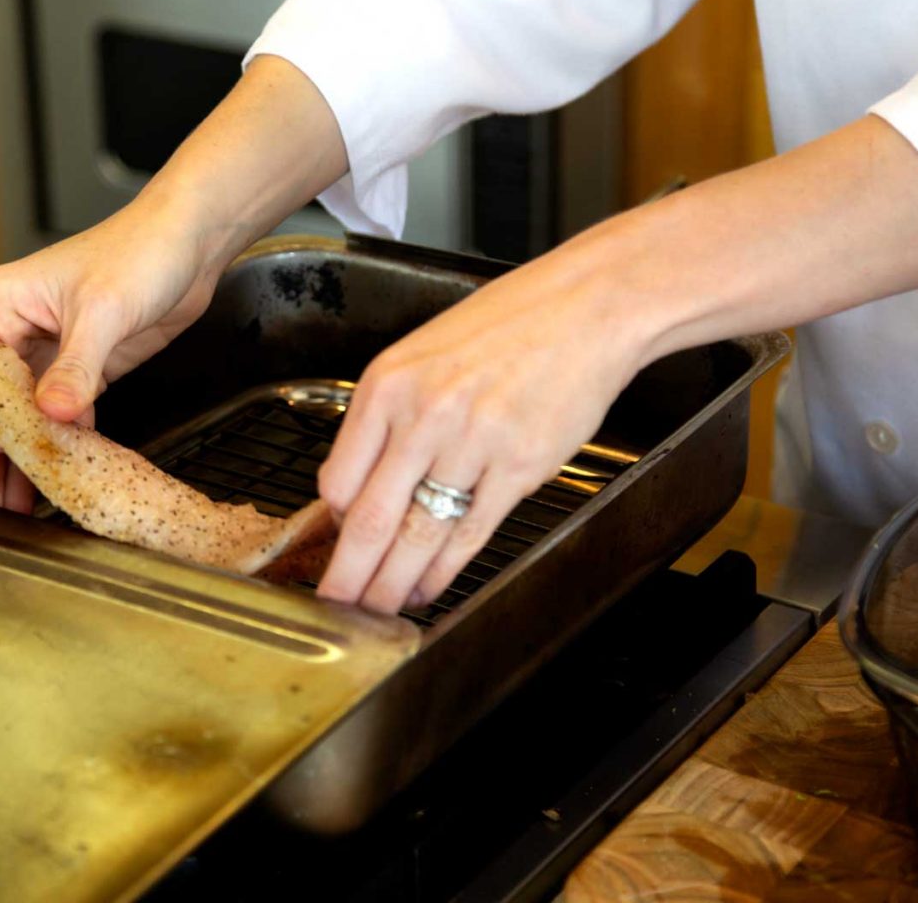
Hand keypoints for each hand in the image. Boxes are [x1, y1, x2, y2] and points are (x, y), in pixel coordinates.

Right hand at [0, 55, 346, 512]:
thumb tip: (53, 413)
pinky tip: (65, 476)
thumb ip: (76, 367)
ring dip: (29, 458)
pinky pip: (63, 412)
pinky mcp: (83, 364)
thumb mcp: (103, 311)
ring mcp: (48, 349)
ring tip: (24, 510)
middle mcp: (14, 328)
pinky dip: (64, 442)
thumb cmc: (141, 249)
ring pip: (26, 415)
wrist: (191, 240)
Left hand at [314, 226, 654, 614]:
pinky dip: (444, 570)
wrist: (587, 308)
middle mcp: (424, 415)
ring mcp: (473, 444)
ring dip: (393, 585)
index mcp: (388, 385)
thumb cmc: (509, 325)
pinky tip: (429, 587)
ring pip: (418, 535)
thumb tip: (361, 484)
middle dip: (348, 576)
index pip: (338, 479)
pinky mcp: (520, 468)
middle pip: (370, 520)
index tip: (330, 549)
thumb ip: (388, 415)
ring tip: (379, 610)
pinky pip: (470, 534)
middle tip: (334, 605)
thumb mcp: (423, 353)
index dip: (331, 529)